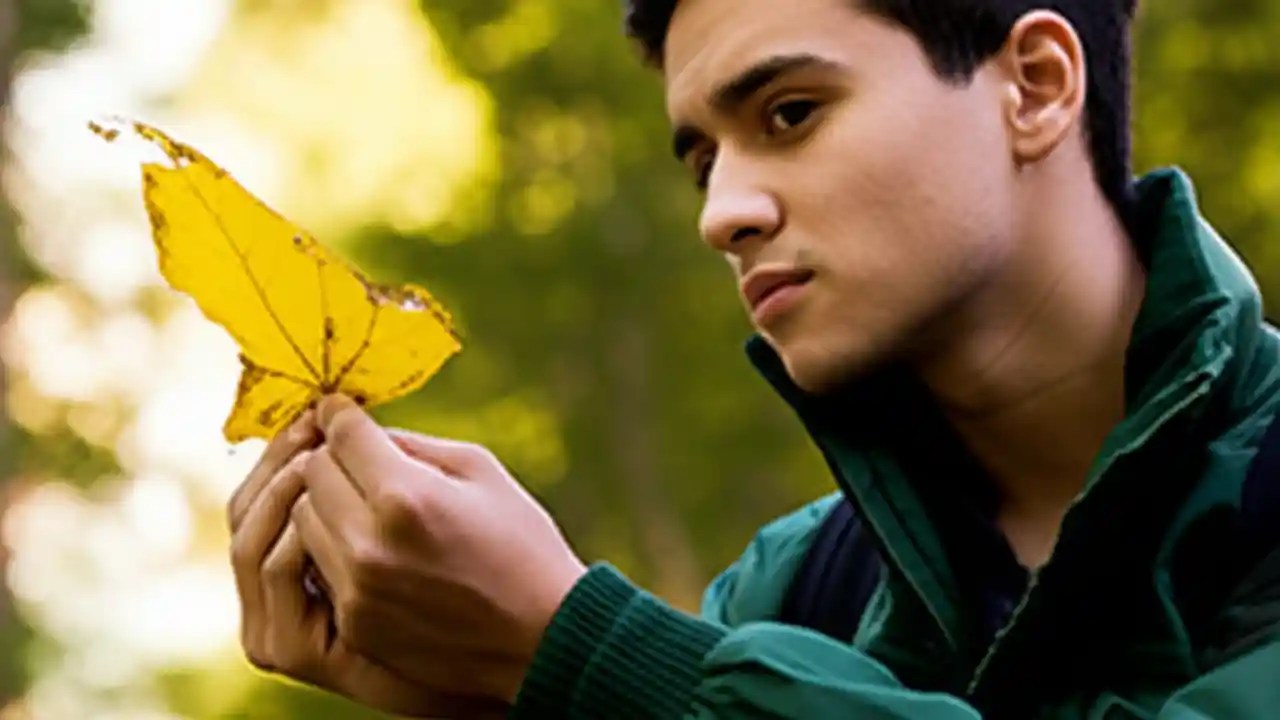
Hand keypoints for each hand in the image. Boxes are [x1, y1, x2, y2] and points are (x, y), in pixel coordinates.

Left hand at [227, 413, 508, 717]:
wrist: (544, 638)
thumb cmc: (521, 543)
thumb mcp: (480, 471)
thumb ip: (412, 444)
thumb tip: (360, 430)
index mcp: (405, 495)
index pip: (340, 434)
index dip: (340, 414)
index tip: (340, 411)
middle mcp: (369, 543)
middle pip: (311, 473)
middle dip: (334, 459)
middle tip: (358, 461)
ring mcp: (356, 590)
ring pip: (303, 521)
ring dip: (328, 506)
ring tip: (367, 508)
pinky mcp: (354, 624)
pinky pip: (318, 567)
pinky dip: (337, 551)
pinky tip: (376, 552)